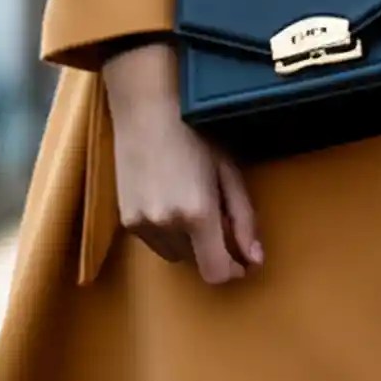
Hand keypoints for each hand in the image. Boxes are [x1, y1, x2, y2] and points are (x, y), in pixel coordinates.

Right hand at [102, 42, 262, 284]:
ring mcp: (141, 224)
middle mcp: (166, 225)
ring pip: (174, 254)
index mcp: (198, 214)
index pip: (216, 272)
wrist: (147, 108)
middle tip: (216, 211)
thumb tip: (255, 260)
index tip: (241, 260)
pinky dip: (168, 231)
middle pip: (197, 263)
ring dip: (189, 241)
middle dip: (212, 248)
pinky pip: (154, 241)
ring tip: (191, 200)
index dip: (232, 271)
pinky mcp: (125, 219)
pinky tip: (171, 197)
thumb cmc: (196, 133)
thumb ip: (244, 220)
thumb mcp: (230, 173)